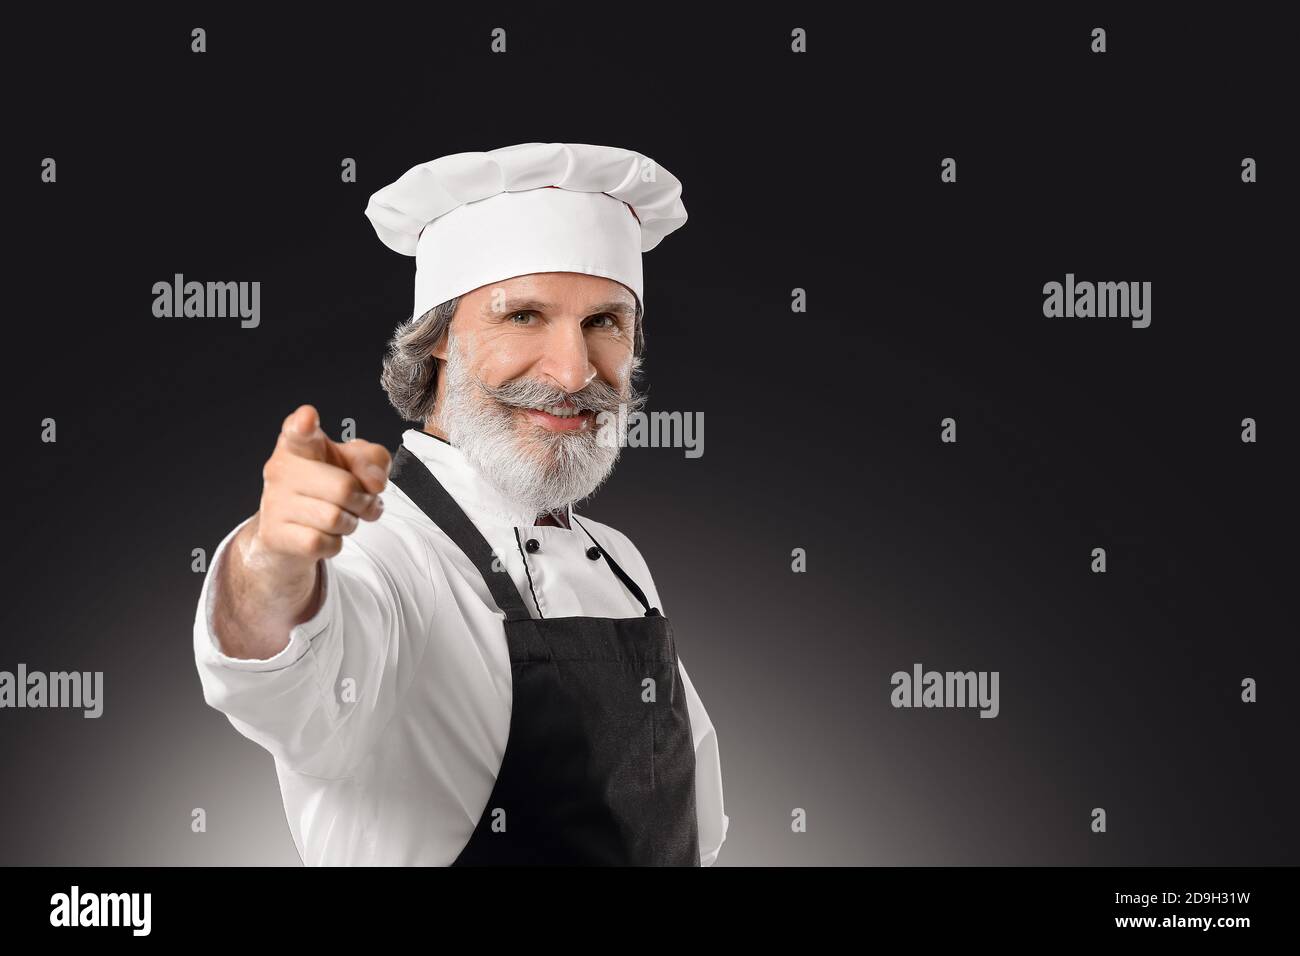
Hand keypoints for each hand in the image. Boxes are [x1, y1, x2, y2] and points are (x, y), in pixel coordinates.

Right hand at [252, 405, 389, 564]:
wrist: (292, 532)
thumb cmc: (327, 487)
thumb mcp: (354, 465)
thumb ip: (374, 460)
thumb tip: (375, 482)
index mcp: (299, 443)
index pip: (299, 430)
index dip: (304, 424)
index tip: (308, 418)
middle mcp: (280, 468)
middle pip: (345, 488)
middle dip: (363, 501)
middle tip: (358, 502)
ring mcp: (274, 502)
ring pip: (335, 519)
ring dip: (350, 524)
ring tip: (340, 518)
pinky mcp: (274, 535)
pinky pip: (323, 543)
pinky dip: (335, 544)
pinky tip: (323, 535)